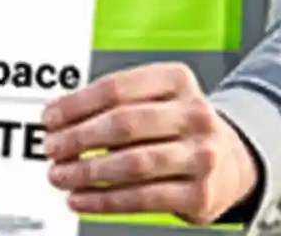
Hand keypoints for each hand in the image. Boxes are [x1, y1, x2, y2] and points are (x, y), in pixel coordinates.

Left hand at [40, 63, 257, 225]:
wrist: (230, 163)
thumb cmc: (177, 128)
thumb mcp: (155, 100)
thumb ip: (113, 104)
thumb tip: (58, 118)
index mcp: (177, 80)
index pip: (116, 88)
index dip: (76, 105)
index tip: (50, 118)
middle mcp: (195, 114)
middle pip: (124, 124)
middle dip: (78, 138)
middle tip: (51, 148)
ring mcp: (202, 155)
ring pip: (133, 164)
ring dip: (87, 172)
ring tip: (60, 175)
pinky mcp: (200, 194)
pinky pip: (144, 198)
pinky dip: (105, 200)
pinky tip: (81, 198)